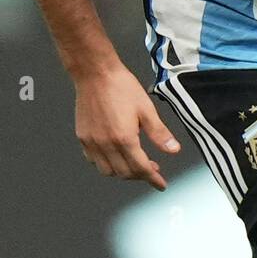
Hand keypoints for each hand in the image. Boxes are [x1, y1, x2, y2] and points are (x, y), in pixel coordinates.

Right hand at [74, 65, 179, 186]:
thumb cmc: (120, 86)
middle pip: (125, 173)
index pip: (141, 169)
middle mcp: (106, 144)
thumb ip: (159, 133)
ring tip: (134, 162)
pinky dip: (106, 164)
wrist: (95, 73)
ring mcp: (92, 142)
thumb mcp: (146, 109)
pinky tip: (115, 155)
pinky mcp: (83, 137)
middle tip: (152, 169)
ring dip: (123, 172)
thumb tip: (173, 149)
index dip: (153, 179)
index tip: (161, 184)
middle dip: (140, 175)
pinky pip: (93, 160)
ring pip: (108, 171)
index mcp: (124, 138)